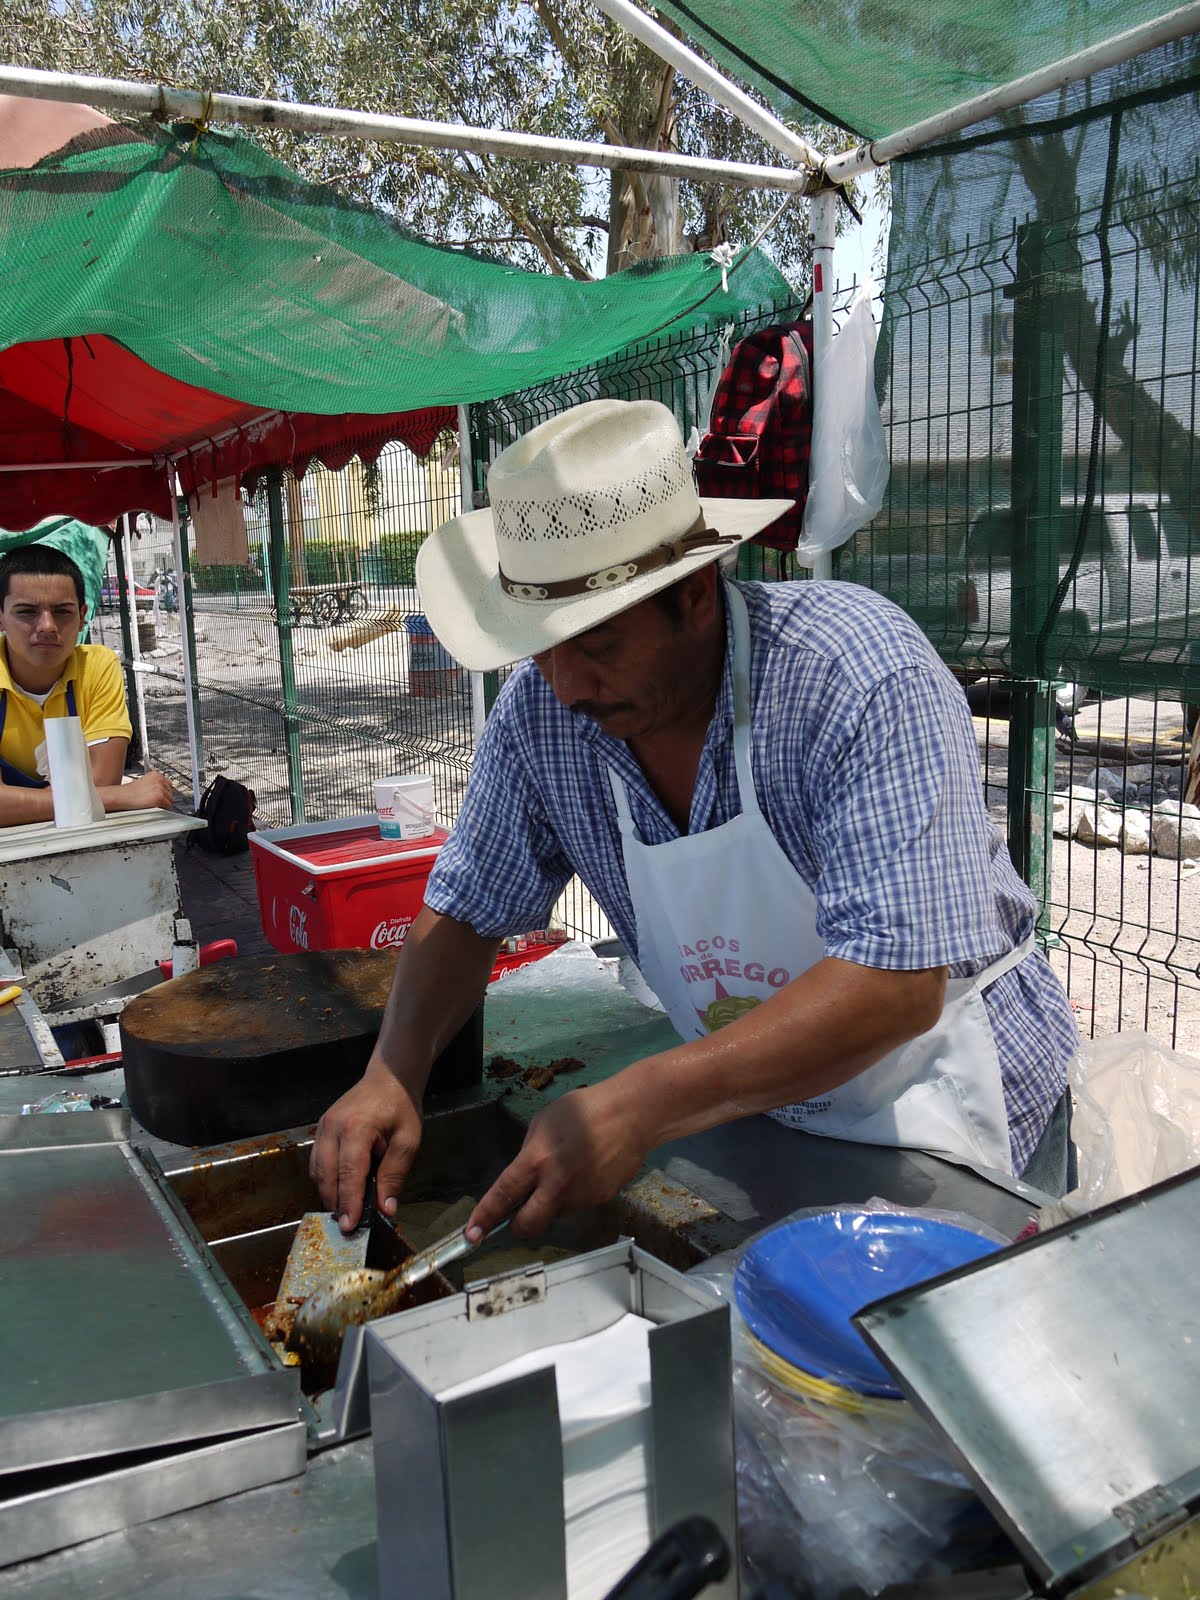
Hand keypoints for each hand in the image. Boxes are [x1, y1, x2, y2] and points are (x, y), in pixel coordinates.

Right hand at [105, 770, 175, 811]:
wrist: (121, 796)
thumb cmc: (129, 792)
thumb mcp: (144, 782)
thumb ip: (154, 785)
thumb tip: (163, 791)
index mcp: (156, 774)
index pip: (168, 784)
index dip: (164, 792)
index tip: (159, 796)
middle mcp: (159, 780)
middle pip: (171, 792)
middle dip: (164, 798)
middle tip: (153, 801)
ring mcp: (160, 788)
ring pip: (170, 800)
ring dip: (164, 804)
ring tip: (152, 804)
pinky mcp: (160, 798)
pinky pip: (168, 806)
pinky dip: (163, 808)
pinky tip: (154, 807)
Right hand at [309, 1062, 422, 1230]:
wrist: (389, 1077)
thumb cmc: (402, 1106)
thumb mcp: (408, 1140)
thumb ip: (395, 1174)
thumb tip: (386, 1209)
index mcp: (357, 1127)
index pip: (349, 1173)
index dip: (348, 1202)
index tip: (349, 1226)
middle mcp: (333, 1127)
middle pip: (326, 1175)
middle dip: (334, 1203)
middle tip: (347, 1226)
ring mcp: (323, 1127)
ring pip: (316, 1171)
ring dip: (328, 1194)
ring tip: (344, 1212)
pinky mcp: (321, 1129)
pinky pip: (317, 1161)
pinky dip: (325, 1180)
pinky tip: (339, 1191)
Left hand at [466, 1077, 650, 1242]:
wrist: (631, 1113)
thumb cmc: (584, 1109)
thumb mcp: (543, 1122)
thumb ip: (530, 1154)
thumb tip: (525, 1178)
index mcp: (537, 1160)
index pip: (503, 1196)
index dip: (484, 1218)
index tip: (471, 1236)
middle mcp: (557, 1185)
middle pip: (528, 1226)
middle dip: (518, 1227)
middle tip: (518, 1215)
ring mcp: (581, 1196)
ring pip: (555, 1213)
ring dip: (552, 1201)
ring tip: (569, 1168)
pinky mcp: (600, 1200)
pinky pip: (578, 1204)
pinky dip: (575, 1194)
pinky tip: (587, 1169)